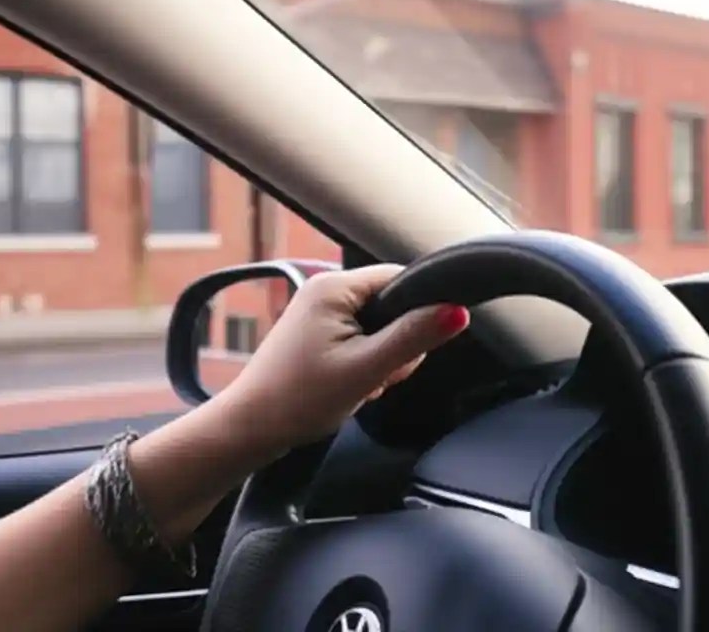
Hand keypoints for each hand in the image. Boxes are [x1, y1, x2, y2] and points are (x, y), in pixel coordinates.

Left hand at [217, 264, 469, 450]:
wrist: (250, 430)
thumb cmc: (299, 399)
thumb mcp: (366, 369)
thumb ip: (413, 337)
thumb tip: (458, 312)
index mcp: (335, 287)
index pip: (402, 279)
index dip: (419, 313)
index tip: (411, 350)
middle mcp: (325, 291)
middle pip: (393, 306)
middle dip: (396, 345)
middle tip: (375, 375)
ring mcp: (319, 314)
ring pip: (379, 329)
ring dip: (381, 361)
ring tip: (359, 385)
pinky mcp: (317, 335)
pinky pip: (361, 342)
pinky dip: (364, 367)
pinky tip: (350, 387)